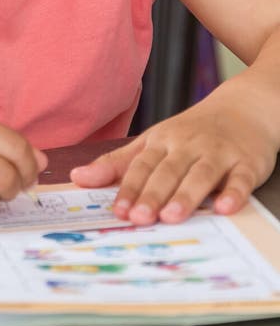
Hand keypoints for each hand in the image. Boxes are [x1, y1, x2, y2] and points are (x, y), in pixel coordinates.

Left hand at [69, 88, 277, 224]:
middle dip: (153, 194)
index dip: (129, 188)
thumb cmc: (191, 132)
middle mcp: (188, 146)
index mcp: (163, 141)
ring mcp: (218, 153)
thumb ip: (119, 163)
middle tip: (139, 218)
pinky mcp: (247, 163)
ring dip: (186, 195)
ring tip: (172, 216)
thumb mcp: (154, 141)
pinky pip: (240, 178)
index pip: (142, 165)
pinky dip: (234, 193)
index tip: (117, 211)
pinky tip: (225, 208)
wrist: (244, 107)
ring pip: (201, 174)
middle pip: (168, 171)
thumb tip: (78, 177)